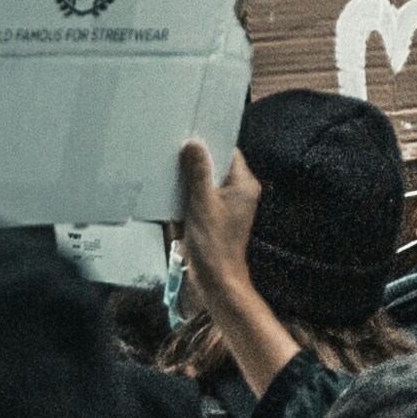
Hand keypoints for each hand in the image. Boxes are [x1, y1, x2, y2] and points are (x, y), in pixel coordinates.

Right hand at [177, 139, 299, 401]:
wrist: (217, 281)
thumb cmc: (214, 244)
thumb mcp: (202, 202)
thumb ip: (198, 172)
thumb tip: (194, 145)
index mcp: (244, 184)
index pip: (227, 151)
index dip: (208, 142)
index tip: (188, 135)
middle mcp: (240, 193)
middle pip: (215, 166)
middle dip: (195, 163)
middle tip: (175, 153)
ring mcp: (229, 206)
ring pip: (206, 183)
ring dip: (189, 182)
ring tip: (172, 177)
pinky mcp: (217, 219)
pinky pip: (201, 199)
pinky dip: (188, 199)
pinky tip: (175, 200)